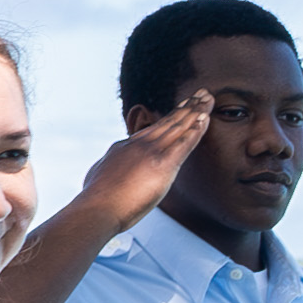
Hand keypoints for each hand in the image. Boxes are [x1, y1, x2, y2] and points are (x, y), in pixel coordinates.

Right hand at [78, 91, 210, 233]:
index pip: (154, 130)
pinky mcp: (162, 164)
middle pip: (169, 122)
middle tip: (202, 94)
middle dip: (187, 107)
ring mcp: (151, 152)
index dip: (171, 117)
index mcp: (126, 147)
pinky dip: (196, 130)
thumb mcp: (99, 174)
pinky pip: (184, 143)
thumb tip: (105, 168)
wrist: (96, 208)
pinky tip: (205, 117)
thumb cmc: (95, 199)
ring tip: (208, 98)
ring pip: (178, 127)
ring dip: (196, 111)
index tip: (183, 107)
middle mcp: (140, 145)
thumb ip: (108, 167)